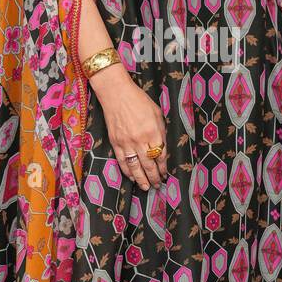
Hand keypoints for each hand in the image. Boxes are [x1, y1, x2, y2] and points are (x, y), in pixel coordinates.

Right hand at [89, 62, 168, 188]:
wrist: (116, 94)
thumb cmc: (139, 100)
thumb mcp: (156, 113)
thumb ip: (160, 132)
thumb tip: (162, 148)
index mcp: (153, 132)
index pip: (160, 155)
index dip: (163, 167)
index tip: (165, 174)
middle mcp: (140, 140)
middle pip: (149, 164)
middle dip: (154, 177)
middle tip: (157, 185)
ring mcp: (126, 142)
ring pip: (135, 167)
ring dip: (141, 179)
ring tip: (146, 187)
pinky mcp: (115, 143)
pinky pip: (122, 161)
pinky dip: (127, 171)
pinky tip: (132, 177)